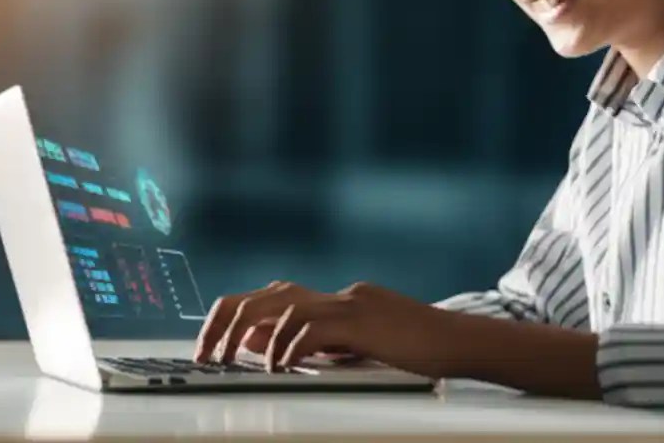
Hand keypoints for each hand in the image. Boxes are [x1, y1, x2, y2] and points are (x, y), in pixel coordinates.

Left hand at [193, 280, 453, 375]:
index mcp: (329, 301)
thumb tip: (256, 347)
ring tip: (230, 360)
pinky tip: (278, 366)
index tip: (210, 346)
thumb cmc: (411, 351)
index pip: (267, 299)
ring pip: (281, 306)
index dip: (231, 319)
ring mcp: (348, 304)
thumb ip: (309, 343)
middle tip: (205, 354)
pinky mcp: (362, 321)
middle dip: (225, 322)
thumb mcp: (351, 347)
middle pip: (263, 296)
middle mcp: (334, 296)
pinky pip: (312, 328)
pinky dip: (288, 347)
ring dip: (249, 335)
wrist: (459, 343)